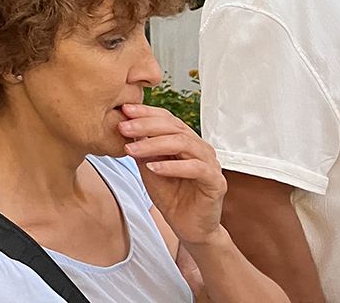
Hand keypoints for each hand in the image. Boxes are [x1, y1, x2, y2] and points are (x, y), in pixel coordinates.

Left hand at [119, 103, 226, 246]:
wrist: (188, 228)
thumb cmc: (170, 196)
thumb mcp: (149, 167)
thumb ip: (141, 147)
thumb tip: (124, 124)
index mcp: (186, 140)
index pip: (167, 118)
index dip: (146, 112)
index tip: (124, 111)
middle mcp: (200, 148)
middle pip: (174, 127)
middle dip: (145, 125)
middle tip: (123, 128)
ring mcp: (210, 164)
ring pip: (184, 143)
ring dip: (154, 144)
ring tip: (131, 149)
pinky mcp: (216, 182)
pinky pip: (195, 168)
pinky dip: (172, 166)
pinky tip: (153, 167)